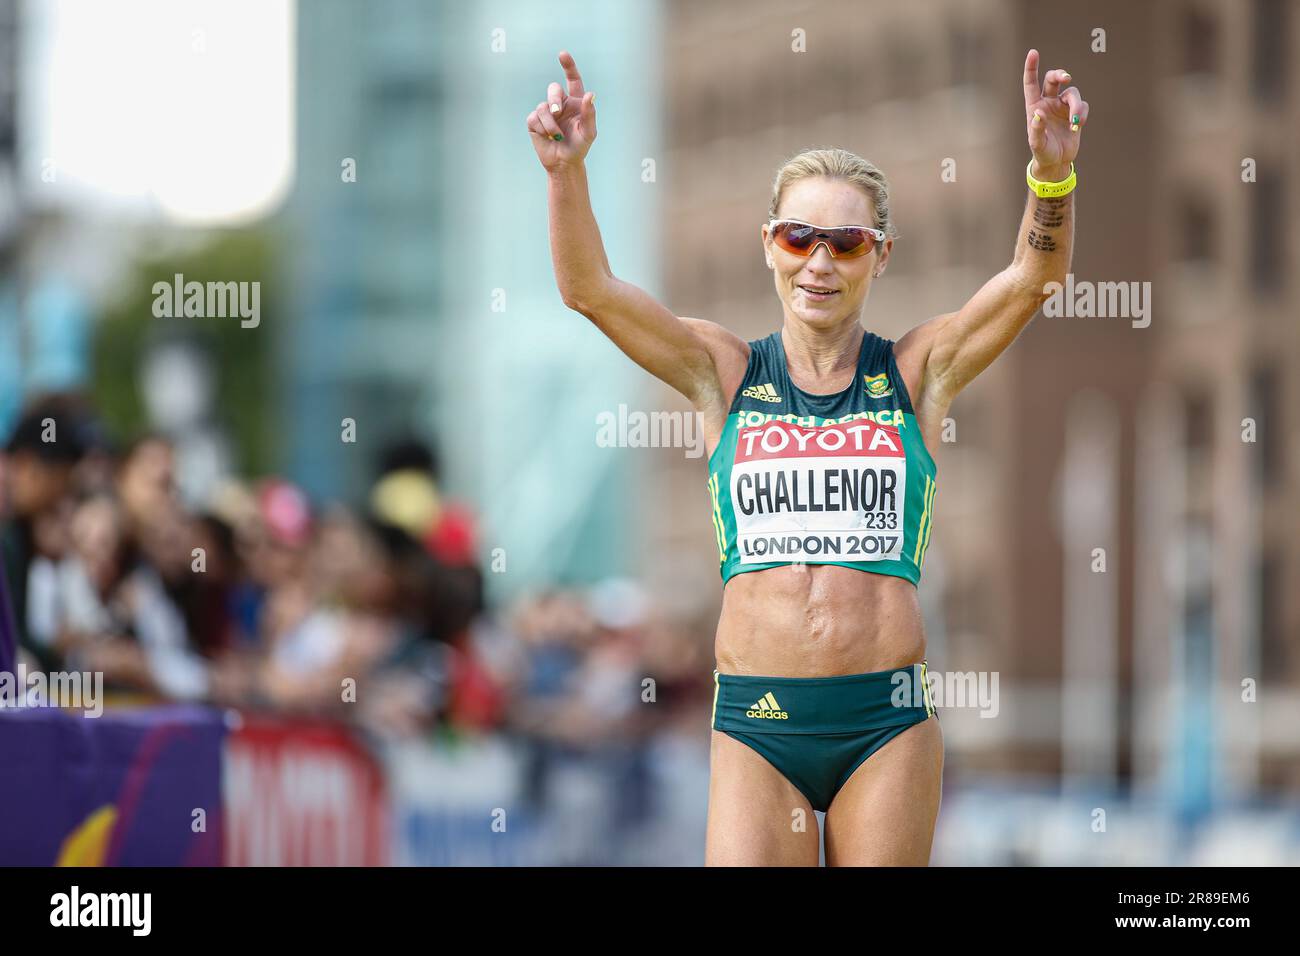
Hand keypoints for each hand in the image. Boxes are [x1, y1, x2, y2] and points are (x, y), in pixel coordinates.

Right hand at [526, 50, 597, 170]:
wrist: (564, 163)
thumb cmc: (579, 147)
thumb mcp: (589, 132)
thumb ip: (590, 113)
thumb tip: (590, 95)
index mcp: (575, 102)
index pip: (573, 80)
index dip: (568, 66)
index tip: (562, 54)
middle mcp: (560, 104)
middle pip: (553, 89)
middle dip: (554, 99)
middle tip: (557, 111)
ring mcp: (546, 112)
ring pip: (543, 106)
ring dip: (550, 123)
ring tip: (556, 136)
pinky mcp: (534, 122)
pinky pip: (534, 118)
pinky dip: (542, 128)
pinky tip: (547, 137)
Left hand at [1022, 49, 1088, 180]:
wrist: (1057, 162)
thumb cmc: (1042, 152)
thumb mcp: (1037, 144)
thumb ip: (1037, 130)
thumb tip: (1038, 114)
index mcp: (1034, 106)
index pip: (1031, 83)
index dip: (1032, 67)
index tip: (1033, 53)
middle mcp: (1048, 102)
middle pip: (1054, 80)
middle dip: (1060, 74)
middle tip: (1066, 77)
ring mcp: (1062, 107)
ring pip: (1073, 93)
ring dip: (1076, 105)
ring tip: (1075, 122)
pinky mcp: (1076, 113)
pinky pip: (1083, 106)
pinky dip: (1082, 115)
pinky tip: (1077, 128)